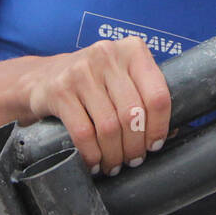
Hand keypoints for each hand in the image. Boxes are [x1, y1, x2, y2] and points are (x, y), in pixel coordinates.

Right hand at [25, 38, 170, 175]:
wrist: (43, 77)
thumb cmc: (93, 82)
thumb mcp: (122, 77)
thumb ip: (144, 95)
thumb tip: (172, 133)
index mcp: (133, 49)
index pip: (158, 95)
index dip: (159, 127)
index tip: (154, 145)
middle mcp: (108, 55)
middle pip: (133, 114)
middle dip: (135, 146)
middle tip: (132, 160)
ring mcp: (82, 71)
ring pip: (109, 126)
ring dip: (114, 155)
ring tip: (114, 165)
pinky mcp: (60, 90)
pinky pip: (83, 133)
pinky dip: (92, 155)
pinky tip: (94, 163)